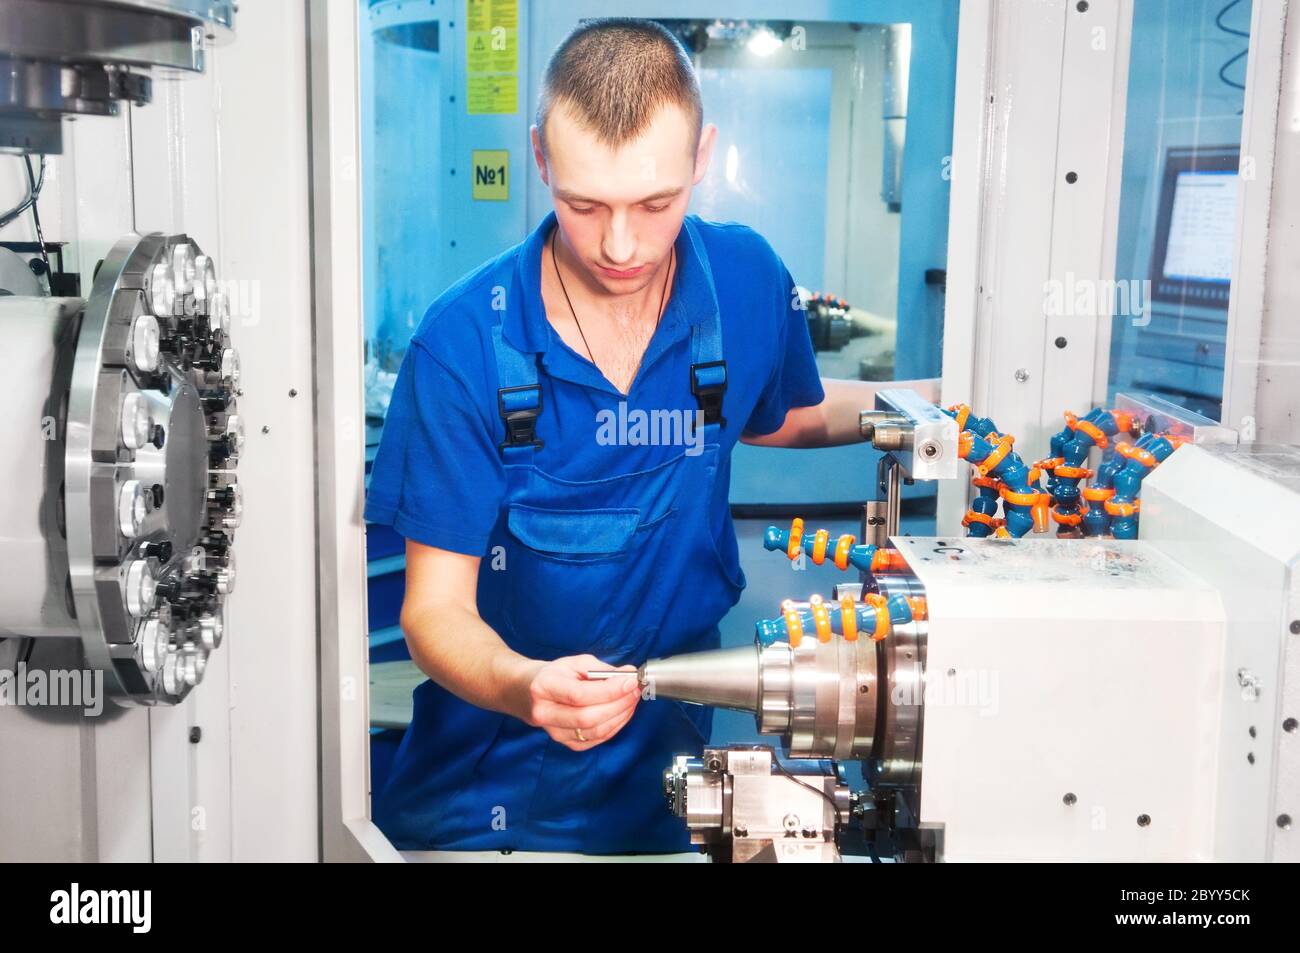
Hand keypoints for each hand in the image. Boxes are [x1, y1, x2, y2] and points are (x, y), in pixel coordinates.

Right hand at [524, 654, 640, 751]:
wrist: (526, 693)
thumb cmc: (554, 674)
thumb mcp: (574, 663)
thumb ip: (601, 669)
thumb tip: (628, 674)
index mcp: (544, 688)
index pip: (580, 695)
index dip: (609, 690)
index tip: (630, 681)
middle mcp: (545, 713)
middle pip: (588, 717)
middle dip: (618, 704)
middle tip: (635, 690)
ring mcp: (554, 732)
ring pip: (594, 731)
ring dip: (620, 716)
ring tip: (632, 700)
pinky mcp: (565, 743)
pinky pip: (596, 739)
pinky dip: (614, 726)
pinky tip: (623, 713)